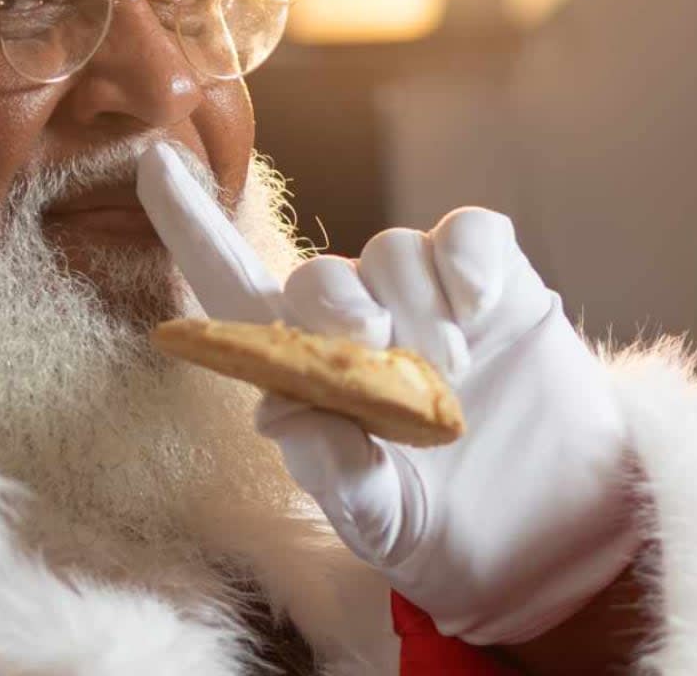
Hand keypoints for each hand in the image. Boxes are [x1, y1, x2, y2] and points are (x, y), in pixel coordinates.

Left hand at [137, 144, 639, 644]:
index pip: (236, 289)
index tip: (145, 161)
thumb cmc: (444, 528)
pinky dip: (468, 259)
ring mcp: (430, 298)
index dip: (189, 225)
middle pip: (321, 274)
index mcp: (312, 373)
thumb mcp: (379, 521)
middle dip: (341, 307)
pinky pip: (469, 234)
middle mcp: (363, 323)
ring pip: (395, 251)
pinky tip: (479, 307)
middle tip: (386, 356)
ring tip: (453, 374)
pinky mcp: (496, 284)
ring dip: (418, 307)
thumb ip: (331, 474)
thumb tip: (279, 409)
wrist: (552, 534)